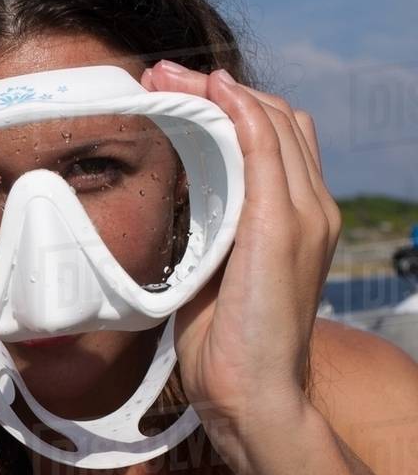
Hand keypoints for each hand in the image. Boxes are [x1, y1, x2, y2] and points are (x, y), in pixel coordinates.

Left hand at [142, 62, 340, 453]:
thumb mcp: (215, 273)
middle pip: (275, 120)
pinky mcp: (282, 228)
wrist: (251, 394)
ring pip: (270, 123)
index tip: (175, 96)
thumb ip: (210, 234)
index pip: (274, 140)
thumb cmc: (228, 344)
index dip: (229, 109)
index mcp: (295, 221)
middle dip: (217, 91)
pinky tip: (211, 95)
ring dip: (217, 93)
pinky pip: (265, 150)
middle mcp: (310, 209)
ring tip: (168, 80)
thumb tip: (180, 208)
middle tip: (163, 79)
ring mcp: (303, 216)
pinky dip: (239, 114)